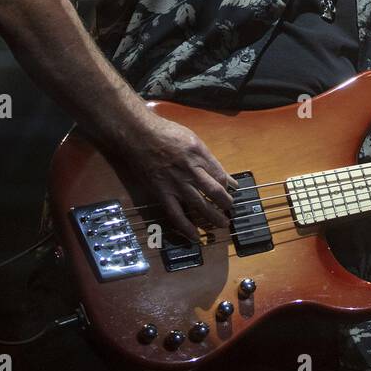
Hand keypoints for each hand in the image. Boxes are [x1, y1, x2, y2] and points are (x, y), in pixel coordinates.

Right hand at [114, 113, 233, 235]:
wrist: (139, 135)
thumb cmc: (166, 133)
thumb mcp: (193, 139)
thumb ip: (209, 158)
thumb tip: (224, 174)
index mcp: (199, 155)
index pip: (221, 176)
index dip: (229, 187)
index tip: (231, 192)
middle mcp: (190, 170)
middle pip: (214, 191)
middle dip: (226, 204)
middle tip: (232, 211)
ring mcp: (176, 183)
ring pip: (199, 204)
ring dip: (213, 216)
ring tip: (223, 224)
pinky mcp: (162, 192)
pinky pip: (175, 214)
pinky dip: (186, 227)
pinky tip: (194, 237)